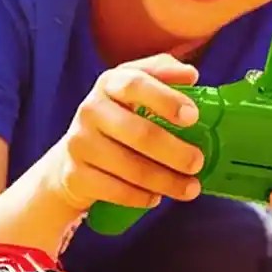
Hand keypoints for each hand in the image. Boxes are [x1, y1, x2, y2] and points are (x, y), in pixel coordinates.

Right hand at [43, 54, 205, 212]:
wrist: (73, 156)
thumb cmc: (118, 118)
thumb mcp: (135, 89)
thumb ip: (162, 74)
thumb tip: (189, 75)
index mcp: (109, 84)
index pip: (135, 84)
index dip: (166, 99)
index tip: (193, 117)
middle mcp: (91, 110)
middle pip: (139, 133)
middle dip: (175, 152)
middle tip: (198, 163)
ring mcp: (80, 143)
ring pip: (131, 168)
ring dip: (166, 181)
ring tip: (190, 188)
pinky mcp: (75, 175)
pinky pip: (116, 191)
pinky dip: (141, 197)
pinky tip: (156, 197)